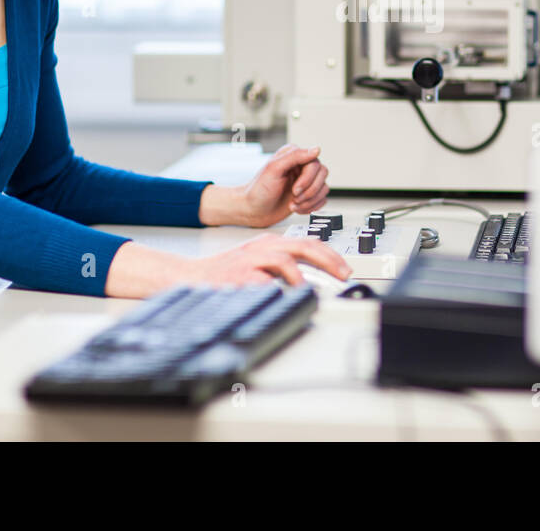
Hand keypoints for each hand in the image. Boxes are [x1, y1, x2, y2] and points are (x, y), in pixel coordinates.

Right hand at [104, 235, 349, 297]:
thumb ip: (283, 266)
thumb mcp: (259, 262)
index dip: (331, 255)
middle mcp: (264, 247)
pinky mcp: (240, 274)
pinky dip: (277, 290)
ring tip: (310, 290)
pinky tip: (281, 297)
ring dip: (301, 277)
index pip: (308, 243)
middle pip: (304, 246)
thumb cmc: (228, 273)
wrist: (193, 277)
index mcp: (271, 243)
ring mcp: (252, 260)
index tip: (345, 269)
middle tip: (344, 274)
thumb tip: (312, 282)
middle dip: (329, 260)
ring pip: (285, 261)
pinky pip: (265, 283)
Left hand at [199, 144, 329, 227]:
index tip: (295, 189)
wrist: (253, 211)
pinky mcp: (307, 195)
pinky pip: (322, 200)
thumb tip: (316, 149)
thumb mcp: (273, 169)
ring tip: (294, 204)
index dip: (307, 179)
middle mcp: (301, 167)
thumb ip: (295, 156)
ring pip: (324, 188)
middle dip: (309, 191)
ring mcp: (305, 182)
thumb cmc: (258, 191)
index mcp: (294, 156)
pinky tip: (297, 208)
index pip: (314, 163)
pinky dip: (311, 207)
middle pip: (322, 175)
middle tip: (294, 197)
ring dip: (309, 201)